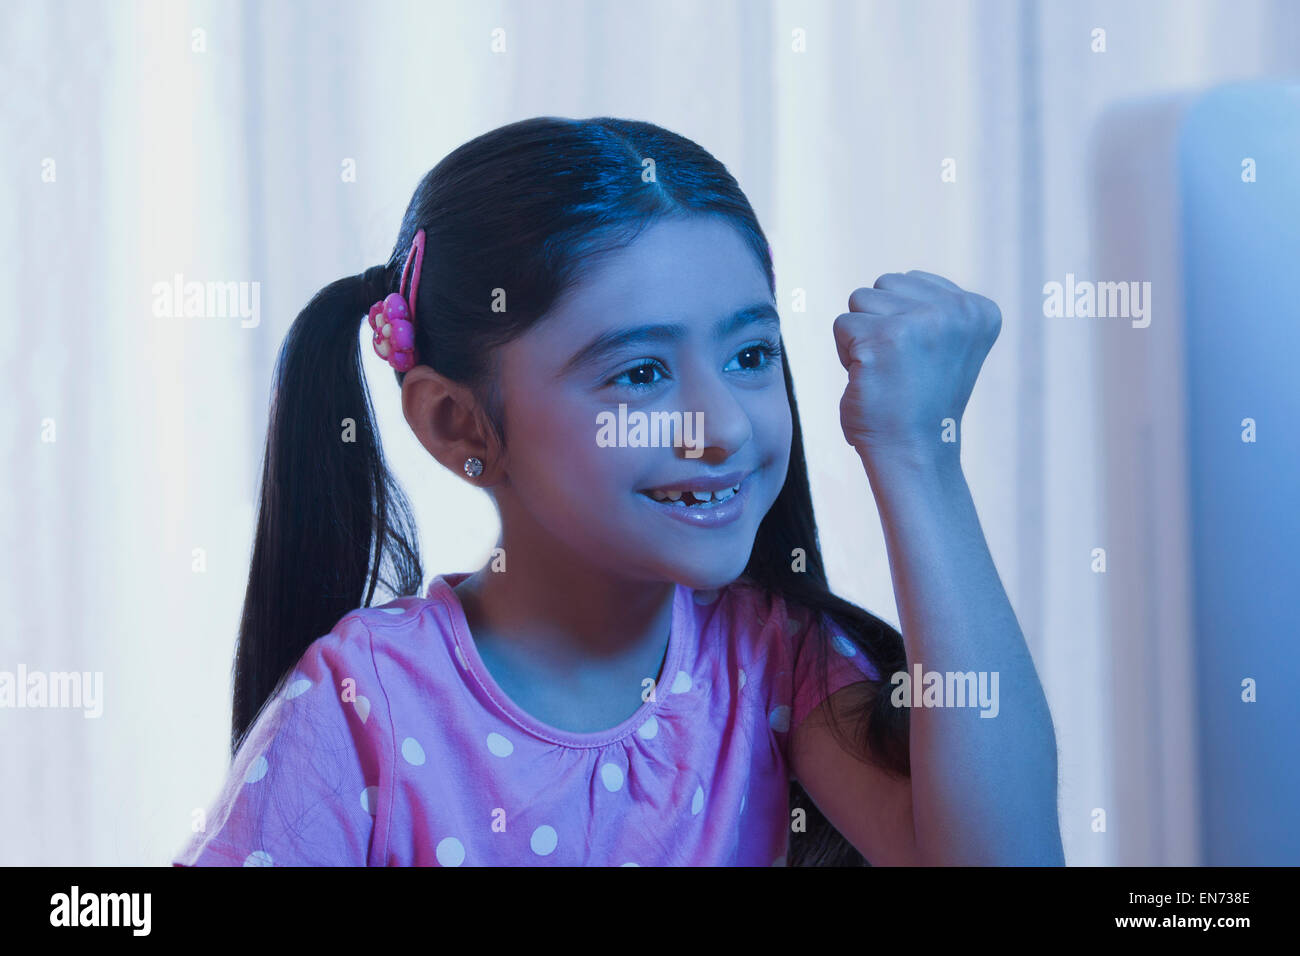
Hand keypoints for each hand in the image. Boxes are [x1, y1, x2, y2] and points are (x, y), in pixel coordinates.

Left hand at [833, 270, 1000, 466]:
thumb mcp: (944, 343)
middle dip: (878, 322)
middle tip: (897, 365)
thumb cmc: (920, 402)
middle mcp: (957, 310)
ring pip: (860, 299)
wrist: (913, 451)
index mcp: (979, 310)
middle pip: (885, 284)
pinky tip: (869, 378)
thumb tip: (897, 280)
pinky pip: (842, 325)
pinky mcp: (884, 338)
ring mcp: (922, 322)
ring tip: (884, 370)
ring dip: (860, 336)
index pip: (911, 281)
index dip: (901, 320)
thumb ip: (931, 307)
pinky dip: (844, 353)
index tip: (919, 359)